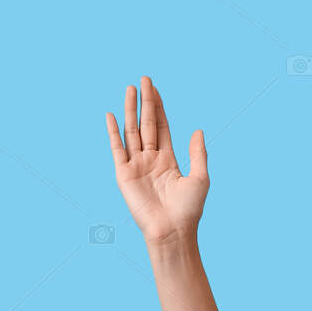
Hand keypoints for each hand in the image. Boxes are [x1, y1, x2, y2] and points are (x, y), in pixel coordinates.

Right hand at [105, 75, 208, 243]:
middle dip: (146, 102)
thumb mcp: (200, 178)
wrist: (172, 231)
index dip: (159, 107)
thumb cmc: (188, 210)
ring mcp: (136, 166)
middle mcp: (151, 160)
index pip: (162, 127)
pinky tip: (111, 115)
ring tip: (130, 89)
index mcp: (168, 160)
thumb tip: (198, 130)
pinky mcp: (124, 175)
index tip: (155, 88)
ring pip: (132, 131)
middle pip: (147, 124)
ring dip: (131, 110)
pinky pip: (117, 149)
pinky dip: (113, 132)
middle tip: (144, 79)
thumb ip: (198, 154)